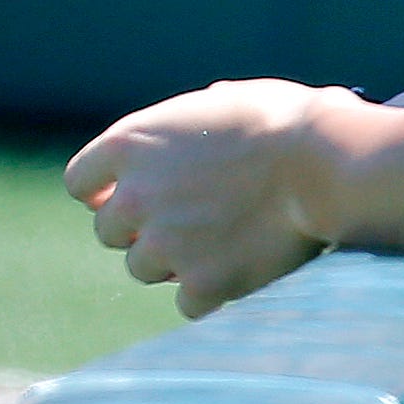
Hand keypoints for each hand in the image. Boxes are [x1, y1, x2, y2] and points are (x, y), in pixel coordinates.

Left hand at [68, 80, 337, 314]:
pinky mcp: (201, 282)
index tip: (123, 198)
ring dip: (171, 262)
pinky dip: (208, 294)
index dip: (102, 193)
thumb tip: (200, 117)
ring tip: (215, 245)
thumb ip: (191, 121)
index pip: (80, 182)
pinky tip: (237, 274)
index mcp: (130, 144)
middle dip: (139, 230)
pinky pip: (186, 302)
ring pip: (142, 268)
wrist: (324, 164)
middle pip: (107, 231)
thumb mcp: (223, 100)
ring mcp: (164, 243)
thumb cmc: (284, 121)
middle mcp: (134, 196)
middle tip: (182, 223)